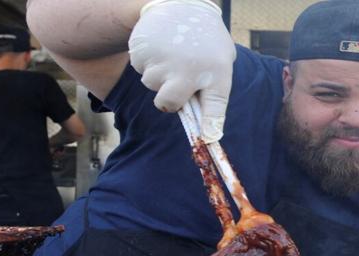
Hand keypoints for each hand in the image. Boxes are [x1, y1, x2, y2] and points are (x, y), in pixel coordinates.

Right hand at [129, 0, 233, 139]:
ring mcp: (164, 61)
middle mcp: (189, 69)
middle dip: (167, 101)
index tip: (208, 140)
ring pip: (151, 85)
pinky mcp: (142, 52)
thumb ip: (210, 90)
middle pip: (168, 104)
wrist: (179, 3)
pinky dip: (146, 61)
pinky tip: (159, 46)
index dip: (210, 126)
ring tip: (171, 54)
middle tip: (174, 85)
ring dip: (157, 75)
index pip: (215, 107)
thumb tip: (205, 128)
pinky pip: (139, 69)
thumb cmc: (203, 39)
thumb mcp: (218, 60)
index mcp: (216, 72)